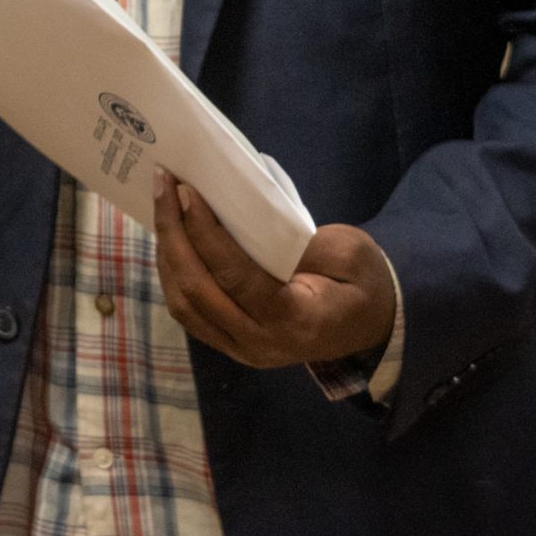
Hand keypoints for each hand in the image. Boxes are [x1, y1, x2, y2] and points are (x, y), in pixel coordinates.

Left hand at [151, 170, 395, 368]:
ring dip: (166, 253)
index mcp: (296, 321)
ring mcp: (243, 350)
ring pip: (184, 305)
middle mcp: (262, 343)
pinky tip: (170, 238)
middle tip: (163, 186)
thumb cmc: (362, 282)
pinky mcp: (231, 344)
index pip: (235, 276)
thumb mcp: (347, 252)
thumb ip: (299, 244)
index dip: (204, 233)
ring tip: (161, 207)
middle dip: (173, 233)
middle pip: (197, 291)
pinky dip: (172, 274)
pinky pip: (188, 312)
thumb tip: (240, 222)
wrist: (373, 324)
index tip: (186, 191)